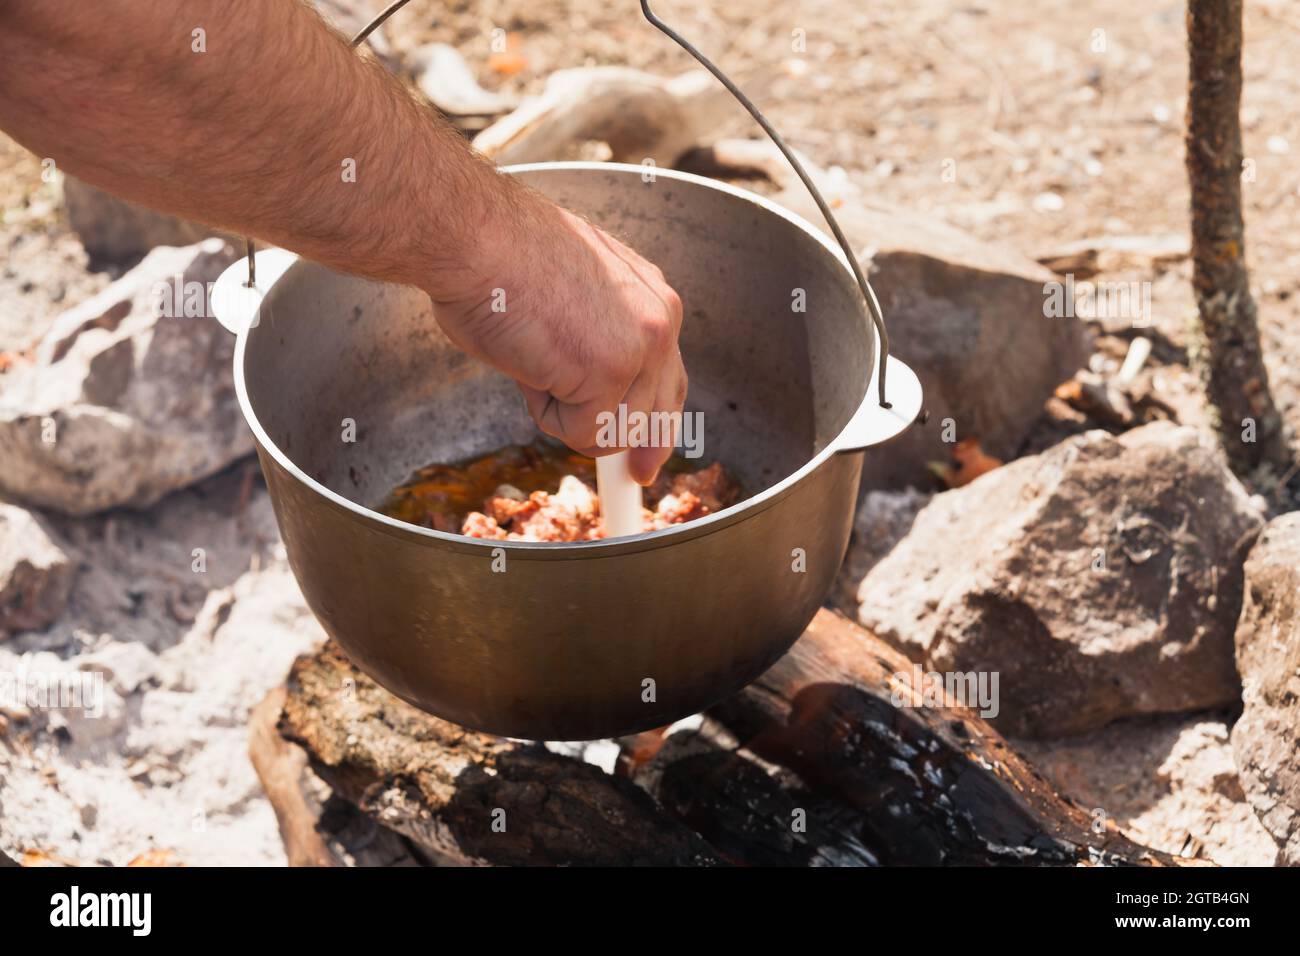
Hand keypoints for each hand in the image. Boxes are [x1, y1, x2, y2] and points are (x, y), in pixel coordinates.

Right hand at [426, 187, 686, 484]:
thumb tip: (588, 389)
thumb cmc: (499, 259)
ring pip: (614, 432)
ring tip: (534, 357)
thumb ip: (598, 338)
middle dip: (623, 442)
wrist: (474, 237)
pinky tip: (530, 364)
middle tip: (617, 468)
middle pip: (654, 416)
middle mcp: (659, 320)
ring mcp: (640, 347)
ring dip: (565, 412)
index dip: (655, 428)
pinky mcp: (610, 371)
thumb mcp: (572, 298)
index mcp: (651, 297)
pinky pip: (583, 433)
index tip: (645, 467)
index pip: (670, 380)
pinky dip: (546, 413)